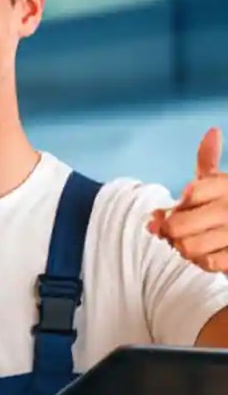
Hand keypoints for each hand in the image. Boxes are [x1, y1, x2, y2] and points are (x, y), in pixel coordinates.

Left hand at [149, 127, 227, 273]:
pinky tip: (208, 253)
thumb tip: (213, 130)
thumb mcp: (220, 180)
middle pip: (178, 226)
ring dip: (184, 248)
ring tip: (194, 241)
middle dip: (171, 232)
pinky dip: (201, 261)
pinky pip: (206, 264)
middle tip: (176, 231)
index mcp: (226, 186)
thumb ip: (209, 161)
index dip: (175, 205)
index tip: (178, 207)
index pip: (188, 194)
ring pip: (188, 247)